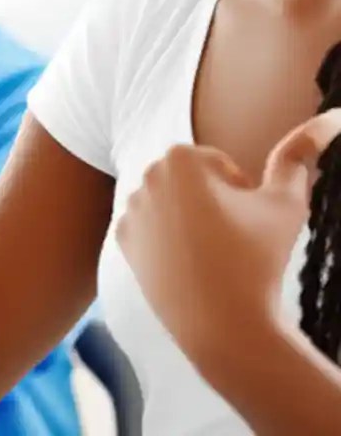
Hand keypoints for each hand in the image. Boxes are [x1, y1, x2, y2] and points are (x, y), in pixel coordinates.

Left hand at [117, 110, 340, 350]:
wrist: (223, 326)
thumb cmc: (258, 259)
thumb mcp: (286, 203)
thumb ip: (301, 154)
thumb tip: (333, 115)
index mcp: (179, 158)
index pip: (219, 164)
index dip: (240, 192)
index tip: (244, 221)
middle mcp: (145, 176)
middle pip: (191, 182)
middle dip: (212, 202)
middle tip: (229, 241)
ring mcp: (129, 210)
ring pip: (172, 205)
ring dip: (190, 220)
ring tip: (209, 255)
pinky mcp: (121, 241)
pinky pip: (153, 229)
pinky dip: (169, 241)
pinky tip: (186, 265)